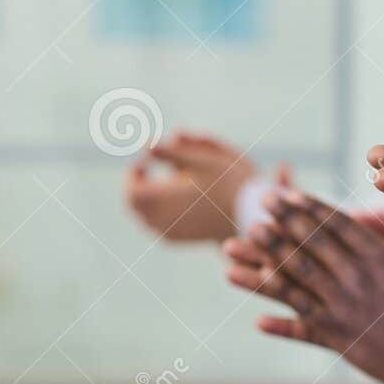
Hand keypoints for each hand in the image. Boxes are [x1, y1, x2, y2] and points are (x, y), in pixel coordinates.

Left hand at [125, 130, 277, 242]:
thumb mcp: (200, 157)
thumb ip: (170, 150)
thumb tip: (146, 145)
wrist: (253, 214)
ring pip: (146, 213)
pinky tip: (183, 197)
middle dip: (141, 183)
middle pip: (135, 202)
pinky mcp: (179, 239)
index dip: (134, 172)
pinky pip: (160, 222)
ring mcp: (169, 232)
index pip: (130, 188)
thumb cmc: (229, 182)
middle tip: (153, 169)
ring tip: (173, 182)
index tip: (147, 160)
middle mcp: (159, 220)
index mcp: (158, 199)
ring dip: (152, 196)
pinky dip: (163, 209)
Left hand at [224, 190, 383, 383]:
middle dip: (281, 224)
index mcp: (380, 257)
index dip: (308, 209)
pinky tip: (256, 321)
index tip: (286, 195)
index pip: (336, 226)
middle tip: (258, 206)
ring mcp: (344, 309)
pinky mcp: (341, 340)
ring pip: (296, 281)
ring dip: (264, 263)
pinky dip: (280, 325)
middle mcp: (355, 278)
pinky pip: (304, 330)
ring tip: (238, 248)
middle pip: (309, 245)